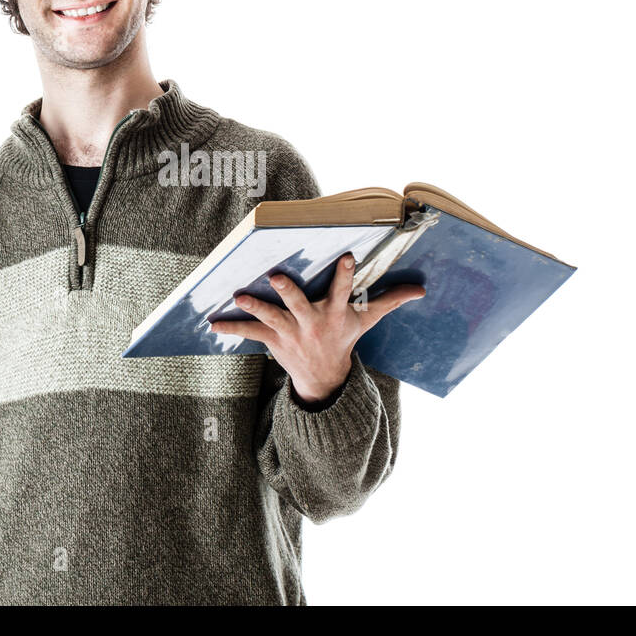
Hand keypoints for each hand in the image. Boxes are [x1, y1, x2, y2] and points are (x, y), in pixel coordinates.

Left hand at [208, 252, 425, 404]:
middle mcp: (312, 323)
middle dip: (289, 291)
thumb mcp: (368, 321)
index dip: (346, 275)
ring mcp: (291, 333)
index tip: (347, 257)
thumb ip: (390, 301)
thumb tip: (422, 290)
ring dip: (254, 308)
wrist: (324, 378)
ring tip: (238, 296)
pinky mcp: (274, 341)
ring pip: (271, 317)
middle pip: (300, 304)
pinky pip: (251, 333)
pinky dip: (232, 329)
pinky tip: (214, 323)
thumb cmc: (344, 339)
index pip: (344, 291)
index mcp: (336, 314)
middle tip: (276, 277)